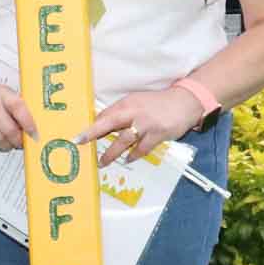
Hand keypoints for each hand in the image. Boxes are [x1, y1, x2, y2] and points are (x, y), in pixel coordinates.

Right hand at [0, 73, 34, 152]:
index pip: (19, 108)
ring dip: (6, 145)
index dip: (29, 124)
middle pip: (9, 130)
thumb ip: (19, 108)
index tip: (34, 134)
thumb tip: (32, 128)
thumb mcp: (6, 94)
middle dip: (18, 141)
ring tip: (8, 142)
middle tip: (20, 143)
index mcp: (3, 94)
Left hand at [77, 85, 204, 168]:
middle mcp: (134, 112)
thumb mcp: (137, 102)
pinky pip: (142, 148)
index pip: (105, 114)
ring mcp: (146, 124)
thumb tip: (102, 123)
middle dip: (93, 133)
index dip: (92, 125)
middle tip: (81, 143)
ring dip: (112, 153)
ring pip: (124, 140)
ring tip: (102, 162)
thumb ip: (122, 112)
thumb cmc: (157, 104)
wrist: (184, 102)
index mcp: (127, 103)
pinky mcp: (157, 134)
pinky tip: (128, 159)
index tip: (80, 136)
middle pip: (109, 122)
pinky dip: (134, 154)